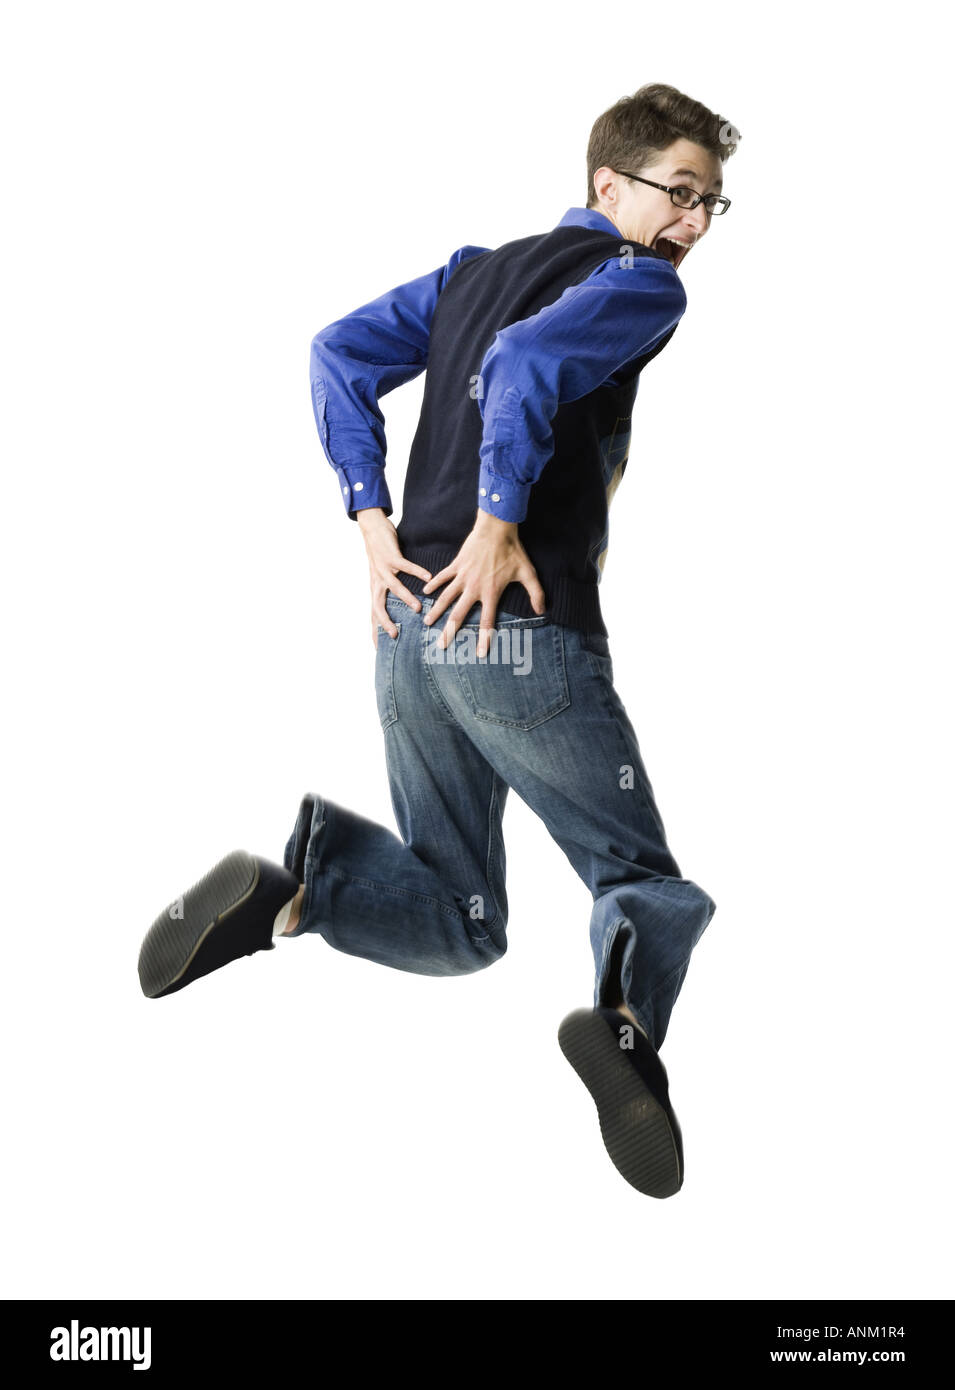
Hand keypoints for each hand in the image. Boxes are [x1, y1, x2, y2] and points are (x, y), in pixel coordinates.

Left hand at [358, 508, 431, 647]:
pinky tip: (429, 578)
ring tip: (418, 608)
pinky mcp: (391, 556)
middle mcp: (377, 581)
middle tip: (395, 635)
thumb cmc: (380, 554)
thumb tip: (403, 606)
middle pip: (377, 606)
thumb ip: (390, 591)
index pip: (372, 614)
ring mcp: (383, 569)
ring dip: (405, 598)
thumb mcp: (383, 576)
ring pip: (393, 587)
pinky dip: (417, 572)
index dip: (374, 631)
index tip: (378, 649)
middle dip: (384, 621)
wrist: (371, 528)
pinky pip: (405, 566)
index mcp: (375, 588)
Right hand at [422, 509, 545, 654]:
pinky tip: (425, 592)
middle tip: (441, 645)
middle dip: (449, 631)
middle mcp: (474, 588)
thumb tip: (542, 610)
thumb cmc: (513, 551)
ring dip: (436, 611)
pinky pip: (442, 576)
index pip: (487, 622)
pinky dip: (433, 584)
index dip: (483, 639)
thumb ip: (536, 593)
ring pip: (445, 597)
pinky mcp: (457, 564)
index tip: (478, 654)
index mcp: (491, 593)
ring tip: (426, 622)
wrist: (497, 528)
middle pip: (459, 614)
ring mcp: (463, 576)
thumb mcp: (528, 573)